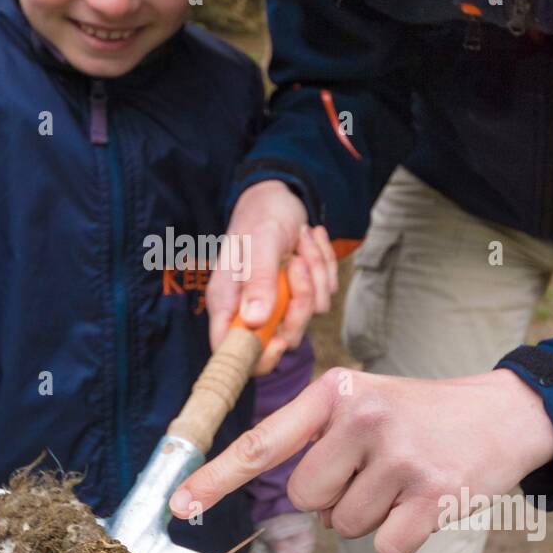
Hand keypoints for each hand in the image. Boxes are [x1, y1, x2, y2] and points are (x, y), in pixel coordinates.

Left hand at [171, 367, 552, 552]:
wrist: (504, 413)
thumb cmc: (418, 415)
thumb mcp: (364, 401)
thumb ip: (317, 440)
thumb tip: (291, 506)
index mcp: (336, 392)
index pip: (263, 442)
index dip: (216, 477)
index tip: (178, 504)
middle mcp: (364, 418)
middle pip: (304, 497)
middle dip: (330, 498)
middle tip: (373, 470)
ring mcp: (401, 456)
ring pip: (343, 526)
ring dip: (368, 516)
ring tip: (403, 479)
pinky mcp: (436, 494)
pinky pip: (385, 546)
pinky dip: (400, 536)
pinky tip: (424, 503)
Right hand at [208, 180, 337, 374]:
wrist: (282, 195)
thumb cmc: (262, 214)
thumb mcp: (261, 241)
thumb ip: (258, 281)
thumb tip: (253, 322)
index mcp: (228, 300)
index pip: (230, 351)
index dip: (256, 357)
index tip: (279, 341)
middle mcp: (250, 308)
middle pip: (280, 339)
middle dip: (300, 302)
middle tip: (296, 263)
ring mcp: (278, 304)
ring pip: (308, 315)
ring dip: (314, 274)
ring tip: (300, 242)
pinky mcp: (299, 295)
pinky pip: (324, 297)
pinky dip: (323, 267)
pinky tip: (309, 242)